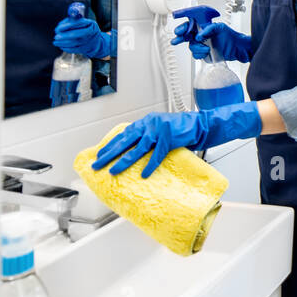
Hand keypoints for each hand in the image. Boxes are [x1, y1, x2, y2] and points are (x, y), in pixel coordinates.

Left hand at [53, 14, 111, 57]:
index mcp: (90, 24)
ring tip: (55, 42)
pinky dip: (66, 48)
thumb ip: (72, 20)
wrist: (95, 42)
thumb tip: (60, 25)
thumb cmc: (86, 29)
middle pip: (76, 35)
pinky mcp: (84, 49)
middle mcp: (90, 33)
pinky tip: (61, 46)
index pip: (78, 24)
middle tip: (56, 37)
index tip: (59, 28)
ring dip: (62, 43)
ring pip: (73, 43)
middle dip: (64, 36)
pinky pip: (74, 49)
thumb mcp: (83, 21)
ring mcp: (88, 42)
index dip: (67, 26)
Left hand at [91, 101, 261, 178]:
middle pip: (125, 141)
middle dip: (109, 153)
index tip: (98, 154)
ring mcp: (159, 131)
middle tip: (97, 164)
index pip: (123, 134)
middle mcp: (149, 124)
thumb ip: (146, 137)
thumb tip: (133, 151)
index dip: (110, 145)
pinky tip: (144, 174)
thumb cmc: (179, 129)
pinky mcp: (170, 138)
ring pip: (137, 148)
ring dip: (124, 161)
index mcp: (144, 122)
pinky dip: (150, 165)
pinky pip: (158, 154)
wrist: (199, 124)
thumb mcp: (159, 129)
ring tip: (113, 171)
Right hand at [170, 8, 251, 61]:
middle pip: (185, 36)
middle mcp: (199, 36)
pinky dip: (200, 54)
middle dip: (179, 38)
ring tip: (206, 48)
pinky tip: (207, 52)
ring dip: (197, 48)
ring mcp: (200, 45)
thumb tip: (199, 35)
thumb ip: (209, 29)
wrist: (236, 48)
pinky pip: (196, 55)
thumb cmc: (229, 35)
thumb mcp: (220, 27)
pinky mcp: (203, 54)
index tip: (179, 31)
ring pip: (191, 46)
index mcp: (202, 27)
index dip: (183, 27)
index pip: (189, 25)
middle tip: (176, 41)